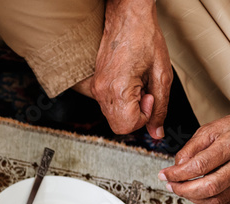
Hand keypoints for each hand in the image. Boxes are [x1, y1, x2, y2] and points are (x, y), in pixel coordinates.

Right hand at [83, 0, 171, 138]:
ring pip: (112, 117)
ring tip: (137, 84)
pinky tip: (128, 83)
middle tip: (145, 92)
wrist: (127, 18)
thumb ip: (160, 107)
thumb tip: (156, 131)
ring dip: (128, 107)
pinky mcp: (94, 85)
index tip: (150, 98)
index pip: (127, 126)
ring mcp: (95, 89)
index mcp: (118, 89)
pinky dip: (121, 100)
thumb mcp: (162, 75)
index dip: (144, 117)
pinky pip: (107, 105)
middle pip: (118, 125)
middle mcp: (101, 92)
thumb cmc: (144, 38)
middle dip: (136, 114)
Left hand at [158, 115, 229, 203]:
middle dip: (184, 190)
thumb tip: (176, 168)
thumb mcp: (209, 131)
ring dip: (193, 197)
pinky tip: (196, 191)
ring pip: (217, 198)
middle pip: (210, 186)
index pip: (200, 165)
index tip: (164, 175)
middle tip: (171, 185)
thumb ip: (190, 149)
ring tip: (181, 188)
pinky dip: (206, 200)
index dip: (178, 174)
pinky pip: (223, 201)